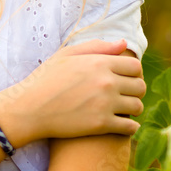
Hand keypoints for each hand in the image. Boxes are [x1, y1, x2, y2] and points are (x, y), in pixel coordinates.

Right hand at [0, 38, 144, 145]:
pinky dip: (130, 127)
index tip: (125, 79)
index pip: (135, 66)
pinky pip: (130, 127)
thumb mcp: (67, 54)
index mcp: (99, 62)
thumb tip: (123, 43)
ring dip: (134, 108)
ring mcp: (105, 104)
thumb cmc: (46, 78)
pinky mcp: (101, 125)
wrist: (30, 108)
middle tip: (125, 95)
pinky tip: (123, 125)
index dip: (132, 73)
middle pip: (140, 86)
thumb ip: (97, 47)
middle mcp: (106, 82)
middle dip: (135, 90)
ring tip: (123, 110)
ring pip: (138, 106)